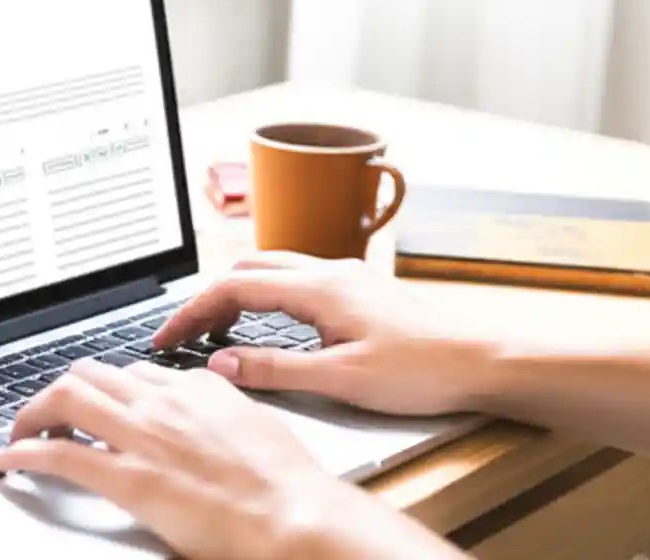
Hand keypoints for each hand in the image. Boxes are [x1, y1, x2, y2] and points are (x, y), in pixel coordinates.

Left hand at [0, 359, 464, 559]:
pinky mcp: (127, 476)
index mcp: (198, 387)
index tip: (101, 402)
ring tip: (24, 430)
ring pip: (67, 397)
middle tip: (51, 413)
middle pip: (93, 373)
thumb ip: (221, 411)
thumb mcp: (256, 425)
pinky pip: (59, 453)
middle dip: (64, 390)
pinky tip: (9, 459)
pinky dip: (24, 452)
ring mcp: (143, 435)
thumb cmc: (287, 483)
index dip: (111, 387)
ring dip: (35, 412)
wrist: (294, 515)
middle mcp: (164, 401)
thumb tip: (208, 411)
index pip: (138, 371)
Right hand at [154, 251, 496, 415]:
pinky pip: (294, 278)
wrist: (482, 362)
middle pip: (246, 269)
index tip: (167, 336)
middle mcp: (329, 271)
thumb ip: (275, 370)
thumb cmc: (423, 371)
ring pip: (271, 269)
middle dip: (206, 298)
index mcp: (319, 288)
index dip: (192, 311)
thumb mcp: (341, 379)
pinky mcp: (358, 289)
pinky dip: (263, 295)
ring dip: (235, 293)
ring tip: (214, 328)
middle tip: (183, 334)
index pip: (234, 287)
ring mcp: (345, 276)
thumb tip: (220, 364)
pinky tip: (265, 323)